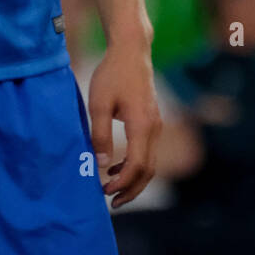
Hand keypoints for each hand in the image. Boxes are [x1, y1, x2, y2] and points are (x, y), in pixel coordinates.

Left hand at [88, 46, 161, 207]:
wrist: (131, 52)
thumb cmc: (112, 75)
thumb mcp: (98, 104)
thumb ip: (99, 134)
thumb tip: (102, 164)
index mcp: (142, 125)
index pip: (137, 165)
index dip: (122, 182)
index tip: (104, 190)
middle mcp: (154, 129)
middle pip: (148, 170)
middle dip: (130, 189)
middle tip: (110, 202)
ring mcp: (156, 126)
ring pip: (150, 163)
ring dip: (133, 179)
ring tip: (112, 190)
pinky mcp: (152, 122)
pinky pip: (147, 151)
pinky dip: (135, 165)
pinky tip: (116, 167)